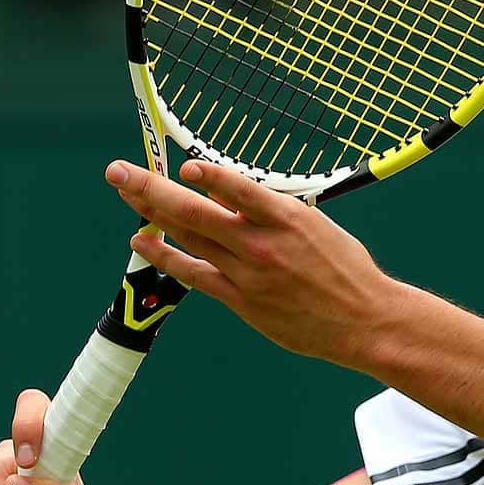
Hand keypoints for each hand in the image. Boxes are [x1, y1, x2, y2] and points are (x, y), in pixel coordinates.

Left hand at [104, 159, 403, 366]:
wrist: (364, 321)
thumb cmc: (347, 271)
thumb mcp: (318, 226)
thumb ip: (279, 212)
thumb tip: (246, 198)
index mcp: (286, 217)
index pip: (234, 186)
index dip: (202, 174)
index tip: (178, 164)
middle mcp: (261, 242)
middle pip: (193, 210)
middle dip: (150, 187)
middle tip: (119, 171)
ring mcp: (247, 273)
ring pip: (187, 238)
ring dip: (151, 215)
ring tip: (126, 196)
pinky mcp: (241, 301)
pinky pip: (193, 274)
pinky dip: (165, 256)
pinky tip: (142, 242)